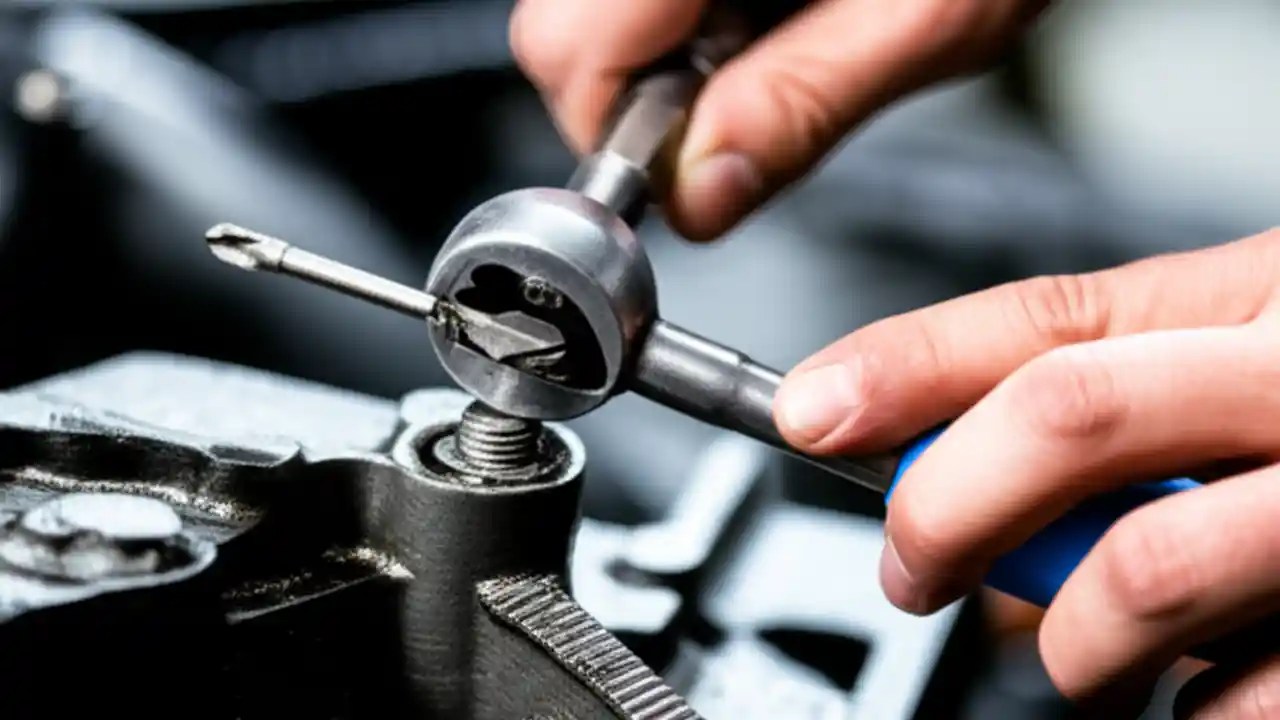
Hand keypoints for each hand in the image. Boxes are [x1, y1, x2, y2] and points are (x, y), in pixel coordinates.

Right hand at [509, 0, 1048, 240]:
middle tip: (740, 93)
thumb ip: (806, 100)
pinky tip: (756, 5)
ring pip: (583, 9)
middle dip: (633, 95)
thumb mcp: (934, 11)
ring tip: (767, 28)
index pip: (568, 49)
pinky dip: (672, 18)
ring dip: (657, 53)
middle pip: (556, 29)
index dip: (624, 133)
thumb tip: (702, 195)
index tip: (693, 162)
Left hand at [773, 228, 1279, 716]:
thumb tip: (966, 524)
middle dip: (949, 505)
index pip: (1047, 318)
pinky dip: (1192, 713)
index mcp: (1258, 306)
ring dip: (1071, 644)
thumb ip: (1108, 432)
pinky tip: (1212, 687)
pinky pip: (1238, 700)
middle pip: (1070, 416)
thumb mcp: (1235, 387)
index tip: (809, 410)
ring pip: (1140, 572)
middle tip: (912, 570)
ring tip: (1087, 660)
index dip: (906, 366)